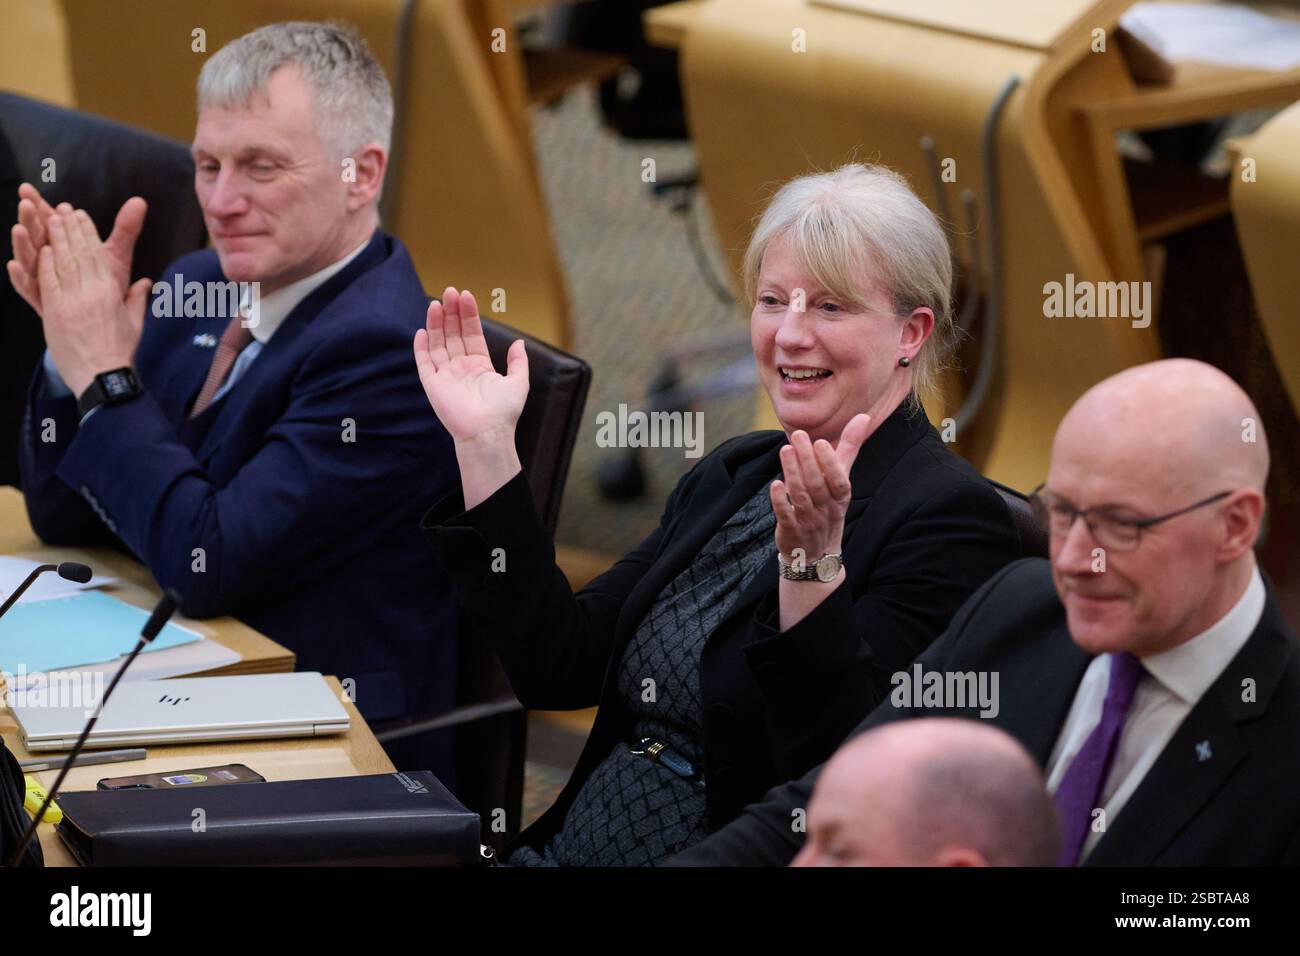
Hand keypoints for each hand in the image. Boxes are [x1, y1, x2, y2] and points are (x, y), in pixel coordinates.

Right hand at [8, 183, 145, 316]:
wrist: (107, 323)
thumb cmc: (110, 285)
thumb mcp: (117, 255)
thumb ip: (125, 229)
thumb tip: (141, 201)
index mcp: (68, 247)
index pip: (51, 222)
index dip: (41, 206)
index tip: (29, 189)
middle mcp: (53, 261)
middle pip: (38, 236)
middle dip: (31, 218)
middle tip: (25, 200)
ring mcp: (46, 281)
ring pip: (30, 260)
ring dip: (23, 244)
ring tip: (19, 228)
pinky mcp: (45, 302)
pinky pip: (29, 289)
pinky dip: (20, 278)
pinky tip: (13, 266)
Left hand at [37, 207, 151, 397]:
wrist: (103, 376)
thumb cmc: (120, 352)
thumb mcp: (134, 323)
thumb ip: (137, 299)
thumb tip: (145, 282)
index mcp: (111, 292)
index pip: (97, 254)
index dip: (87, 232)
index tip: (80, 215)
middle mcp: (91, 292)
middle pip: (78, 253)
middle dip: (69, 229)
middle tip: (62, 209)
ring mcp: (70, 301)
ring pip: (61, 263)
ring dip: (55, 240)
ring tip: (49, 220)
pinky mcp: (54, 313)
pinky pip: (48, 282)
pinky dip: (44, 264)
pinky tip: (42, 250)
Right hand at [413, 286, 528, 445]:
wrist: (488, 432)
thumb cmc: (504, 412)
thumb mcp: (519, 382)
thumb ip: (518, 362)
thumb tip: (518, 342)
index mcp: (479, 366)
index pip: (472, 334)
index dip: (468, 315)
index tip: (466, 295)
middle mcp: (461, 368)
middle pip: (453, 334)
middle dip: (451, 313)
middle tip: (450, 291)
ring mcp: (446, 376)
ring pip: (438, 344)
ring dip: (437, 323)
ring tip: (437, 303)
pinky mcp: (433, 386)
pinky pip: (424, 363)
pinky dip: (421, 347)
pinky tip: (421, 330)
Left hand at [771, 414, 875, 565]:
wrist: (816, 552)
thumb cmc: (828, 505)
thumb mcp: (841, 480)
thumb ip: (849, 448)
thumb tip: (863, 416)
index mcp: (840, 497)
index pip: (839, 481)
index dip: (830, 463)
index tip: (820, 441)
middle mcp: (826, 510)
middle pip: (817, 484)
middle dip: (807, 460)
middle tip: (797, 435)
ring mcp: (808, 522)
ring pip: (801, 497)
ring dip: (792, 473)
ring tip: (785, 450)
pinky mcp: (791, 531)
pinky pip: (786, 515)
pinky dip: (780, 500)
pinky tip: (775, 484)